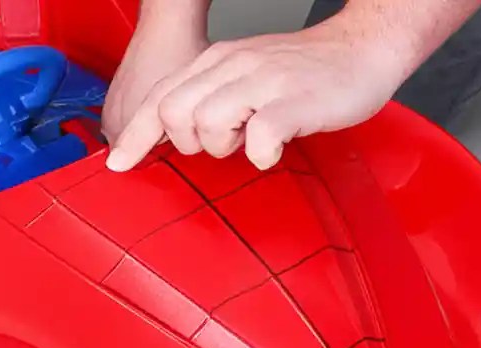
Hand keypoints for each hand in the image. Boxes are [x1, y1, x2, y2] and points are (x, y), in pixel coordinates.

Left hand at [106, 16, 413, 171]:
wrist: (363, 49)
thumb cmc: (305, 74)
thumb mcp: (247, 77)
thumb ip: (211, 98)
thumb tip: (173, 134)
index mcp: (218, 62)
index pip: (160, 97)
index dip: (134, 134)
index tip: (117, 164)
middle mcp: (235, 66)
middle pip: (173, 111)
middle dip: (185, 142)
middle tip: (221, 144)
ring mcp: (264, 82)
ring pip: (207, 123)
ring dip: (223, 146)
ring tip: (251, 141)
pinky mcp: (295, 101)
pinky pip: (259, 135)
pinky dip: (260, 153)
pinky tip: (272, 151)